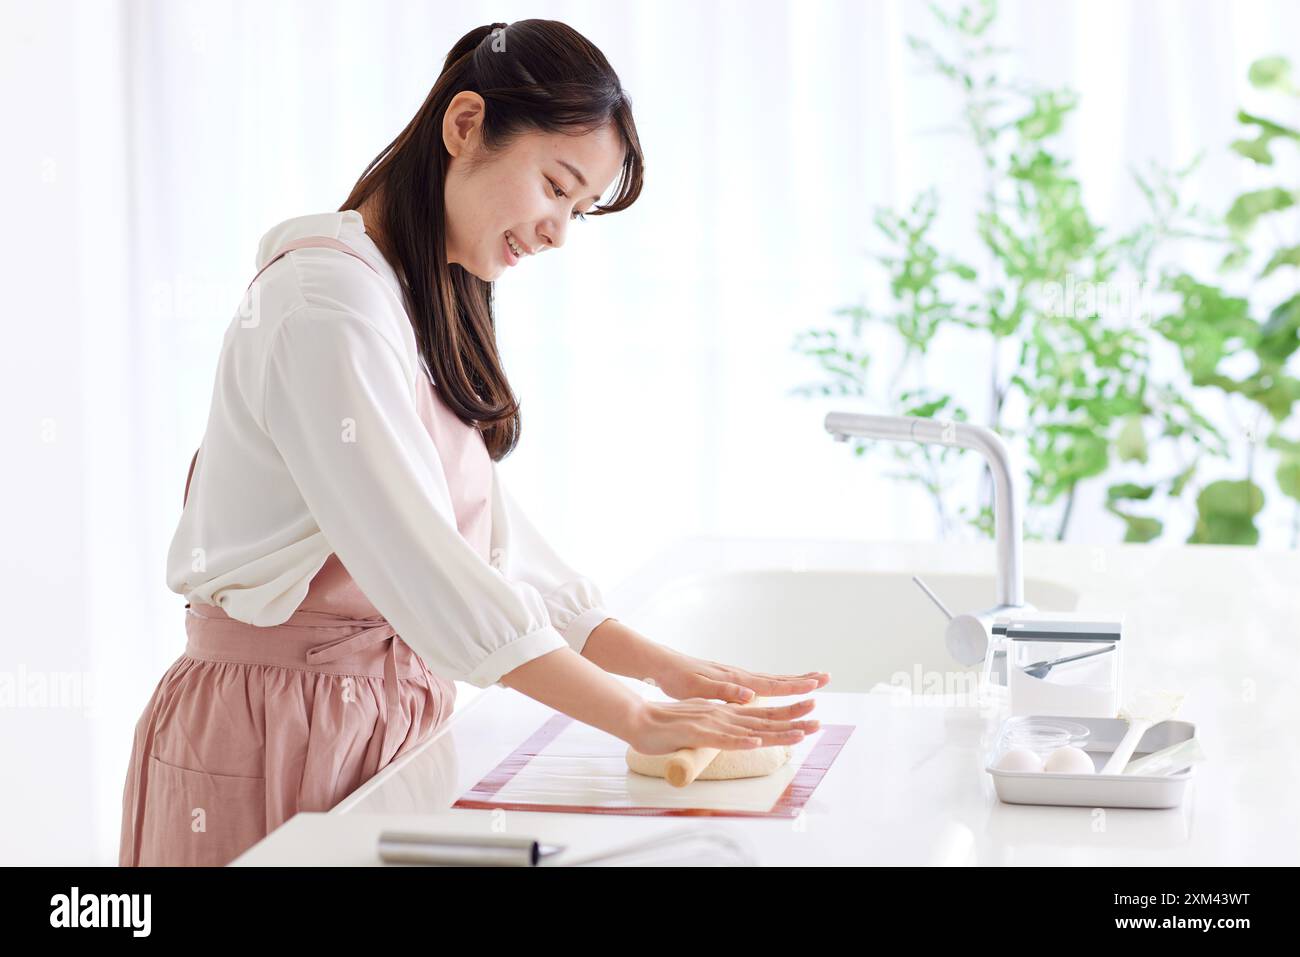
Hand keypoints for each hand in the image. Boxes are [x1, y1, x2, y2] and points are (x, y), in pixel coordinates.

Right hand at [627, 697, 819, 754]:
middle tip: (819, 720)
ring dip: (775, 731)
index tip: (813, 713)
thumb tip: (740, 728)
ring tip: (799, 733)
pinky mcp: (697, 732)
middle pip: (764, 717)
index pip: (765, 713)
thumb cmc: (671, 724)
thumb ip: (723, 724)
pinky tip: (755, 742)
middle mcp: (725, 714)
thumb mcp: (704, 723)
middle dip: (794, 718)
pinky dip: (739, 740)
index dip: (789, 714)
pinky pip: (721, 737)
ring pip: (749, 728)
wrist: (641, 719)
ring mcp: (713, 722)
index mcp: (728, 713)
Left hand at [651, 651, 830, 703]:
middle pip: (777, 678)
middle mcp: (740, 676)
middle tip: (827, 676)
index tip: (816, 685)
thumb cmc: (678, 678)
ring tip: (811, 680)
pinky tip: (778, 687)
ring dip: (792, 680)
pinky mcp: (730, 680)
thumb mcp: (698, 688)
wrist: (663, 665)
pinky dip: (775, 683)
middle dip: (802, 679)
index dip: (795, 686)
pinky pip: (760, 682)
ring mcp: (736, 676)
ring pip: (770, 679)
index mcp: (736, 681)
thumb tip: (751, 695)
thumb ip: (724, 691)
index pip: (772, 685)